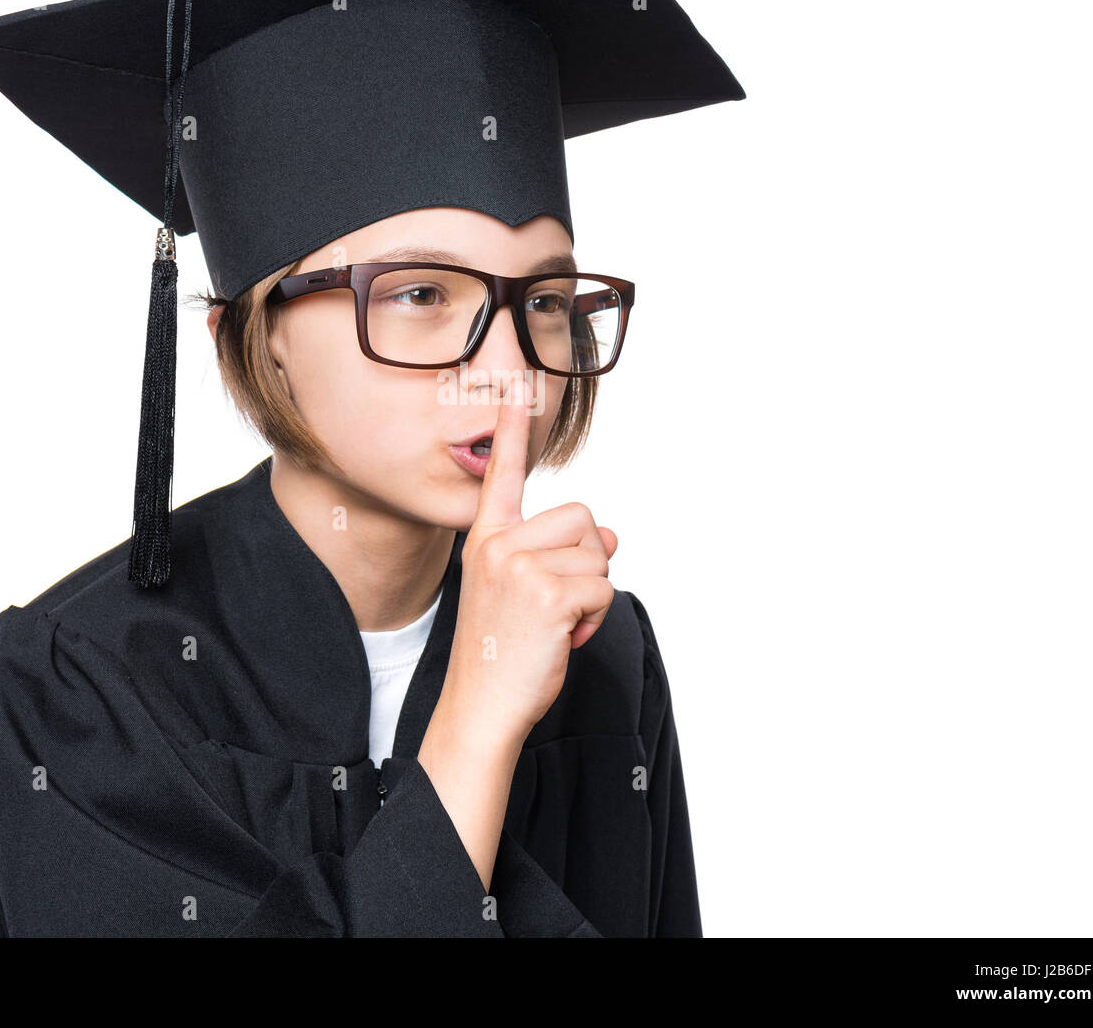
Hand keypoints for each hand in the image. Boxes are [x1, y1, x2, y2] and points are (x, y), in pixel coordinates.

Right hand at [445, 377, 618, 747]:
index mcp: (487, 539)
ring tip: (554, 625)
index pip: (501, 474)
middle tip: (554, 605)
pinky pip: (604, 588)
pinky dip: (595, 619)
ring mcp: (520, 566)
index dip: (511, 429)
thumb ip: (560, 555)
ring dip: (592, 594)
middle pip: (583, 519)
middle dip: (587, 561)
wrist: (480, 708)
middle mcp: (499, 544)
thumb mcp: (525, 593)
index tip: (517, 385)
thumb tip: (613, 535)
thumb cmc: (502, 652)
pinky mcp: (547, 593)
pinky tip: (562, 638)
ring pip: (599, 555)